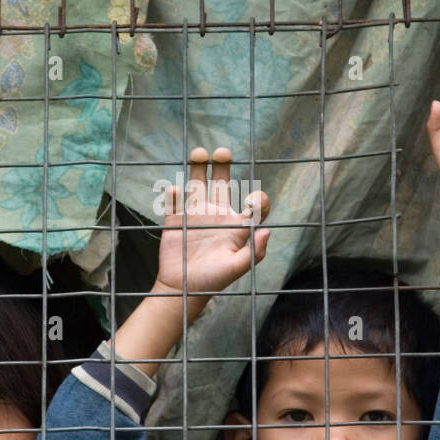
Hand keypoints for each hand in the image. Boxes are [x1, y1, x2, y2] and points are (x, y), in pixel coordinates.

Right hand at [154, 146, 270, 314]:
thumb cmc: (214, 280)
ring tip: (200, 153)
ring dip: (198, 167)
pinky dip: (173, 193)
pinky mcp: (176, 219)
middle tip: (223, 151)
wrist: (182, 289)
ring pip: (198, 183)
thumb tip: (266, 231)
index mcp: (237, 225)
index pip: (252, 206)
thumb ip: (253, 253)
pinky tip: (175, 190)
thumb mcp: (236, 268)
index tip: (253, 201)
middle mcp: (218, 214)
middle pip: (222, 183)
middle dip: (223, 165)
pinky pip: (174, 201)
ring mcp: (196, 214)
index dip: (258, 200)